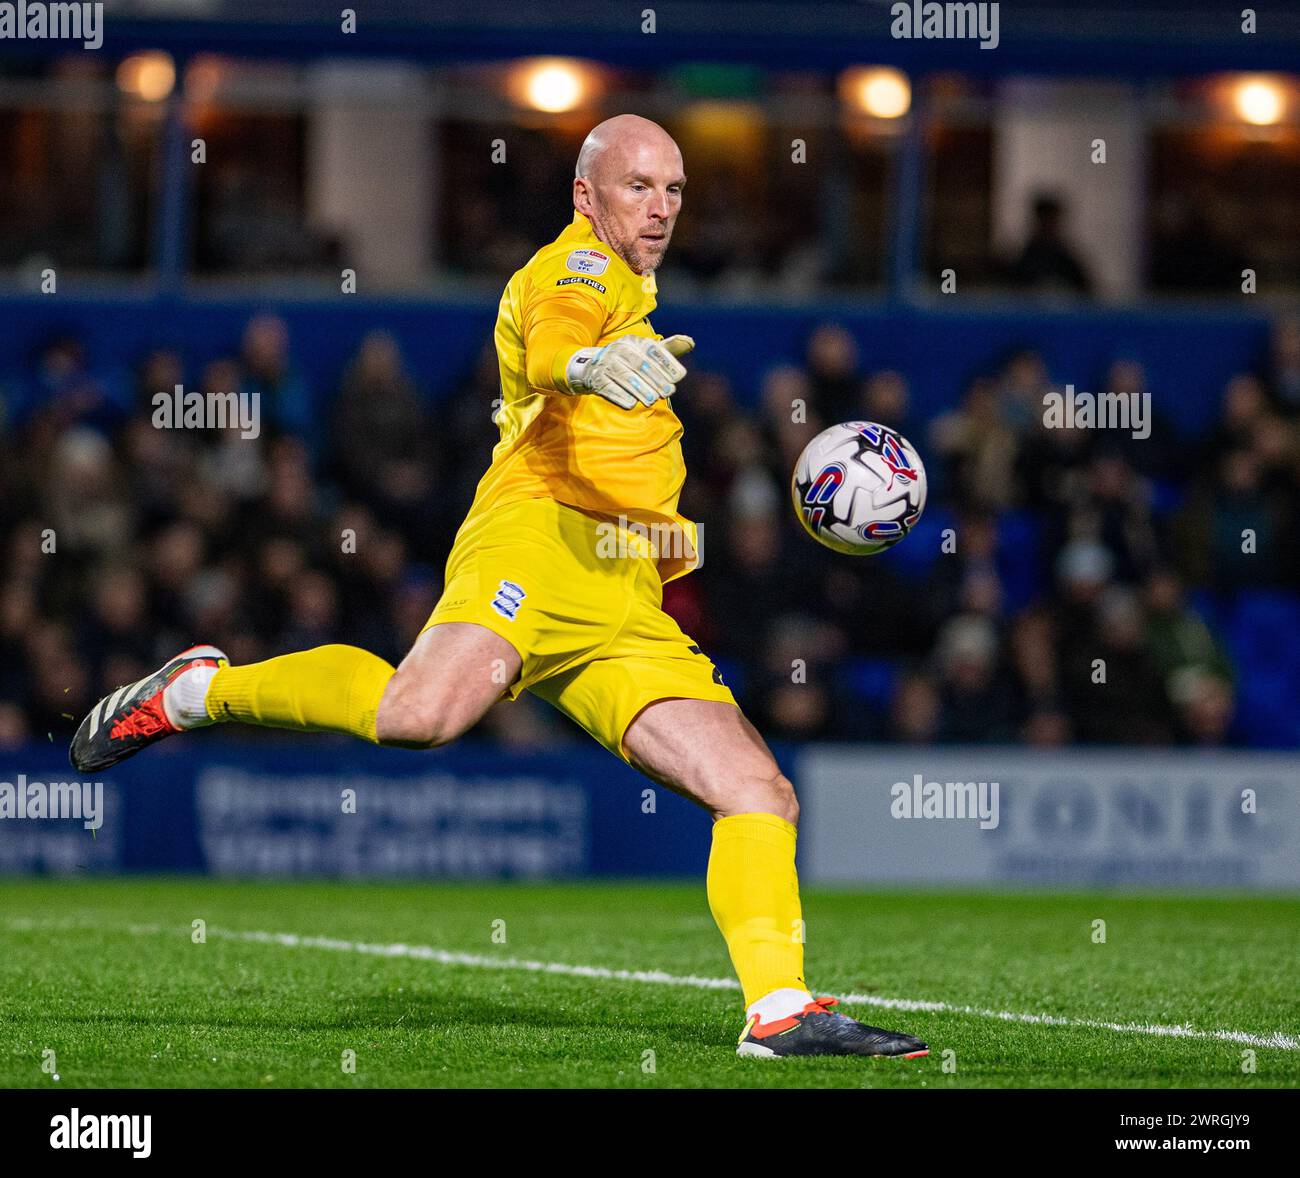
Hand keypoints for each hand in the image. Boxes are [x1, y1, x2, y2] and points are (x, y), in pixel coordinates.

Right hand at [566, 334, 694, 408]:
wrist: (590, 368)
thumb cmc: (626, 361)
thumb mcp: (645, 353)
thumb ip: (667, 350)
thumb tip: (691, 342)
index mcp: (632, 341)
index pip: (652, 350)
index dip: (666, 363)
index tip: (679, 377)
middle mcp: (618, 349)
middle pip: (639, 364)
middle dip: (655, 379)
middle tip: (668, 393)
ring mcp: (605, 363)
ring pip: (624, 376)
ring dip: (640, 389)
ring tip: (652, 401)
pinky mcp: (595, 378)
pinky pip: (608, 387)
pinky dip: (620, 396)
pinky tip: (631, 405)